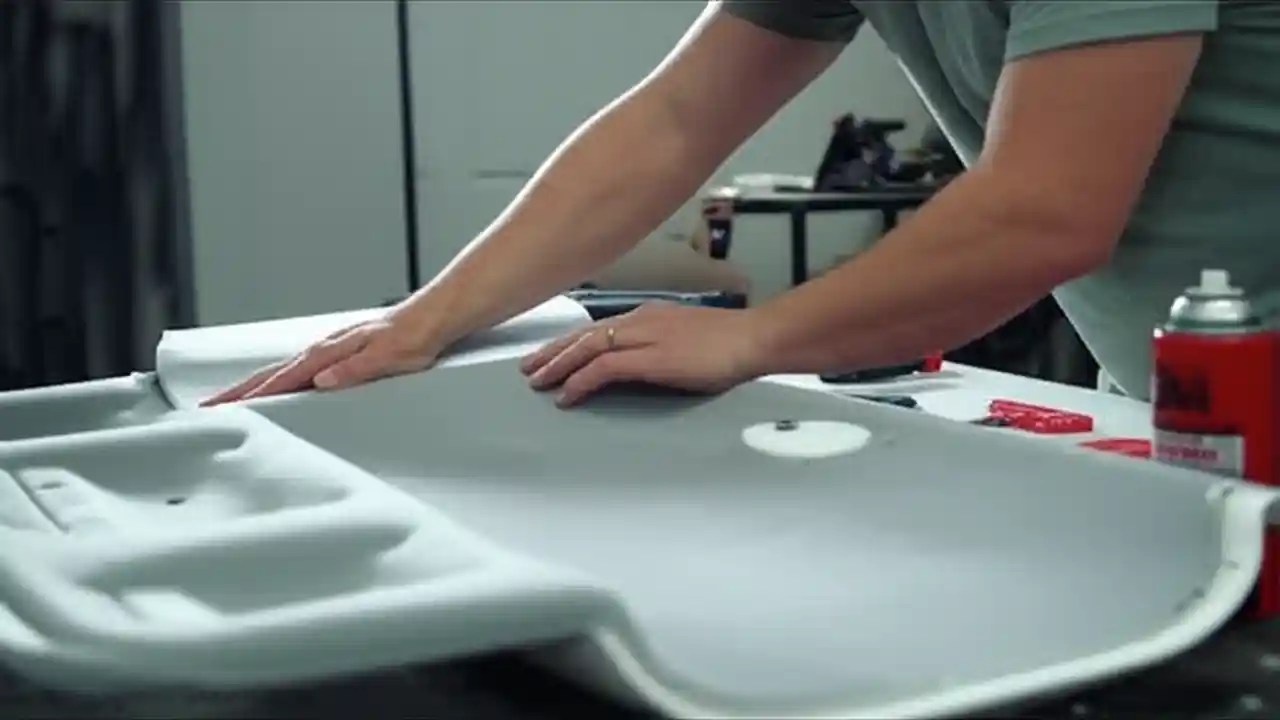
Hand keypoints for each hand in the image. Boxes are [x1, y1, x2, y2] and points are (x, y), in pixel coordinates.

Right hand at [200, 310, 442, 405]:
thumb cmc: (415, 338)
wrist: (432, 318)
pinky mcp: (339, 354)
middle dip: (238, 391)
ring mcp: (329, 351)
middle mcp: (324, 350)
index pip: (281, 380)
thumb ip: (354, 371)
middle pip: (271, 373)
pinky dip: (279, 380)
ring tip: (231, 400)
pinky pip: (299, 369)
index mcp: (330, 354)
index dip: (250, 396)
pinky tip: (278, 387)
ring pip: (282, 370)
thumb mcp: (389, 359)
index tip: (223, 410)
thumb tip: (320, 382)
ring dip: (254, 385)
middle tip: (207, 408)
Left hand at [519, 303, 765, 407]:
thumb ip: (663, 346)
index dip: (571, 341)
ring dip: (558, 365)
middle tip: (529, 367)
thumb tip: (648, 364)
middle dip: (553, 351)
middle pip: (585, 334)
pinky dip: (580, 381)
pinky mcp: (650, 358)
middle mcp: (641, 320)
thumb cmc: (732, 342)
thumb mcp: (689, 339)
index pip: (600, 327)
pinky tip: (567, 395)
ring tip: (538, 382)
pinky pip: (603, 369)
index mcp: (650, 315)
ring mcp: (644, 337)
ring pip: (587, 348)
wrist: (753, 338)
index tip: (552, 354)